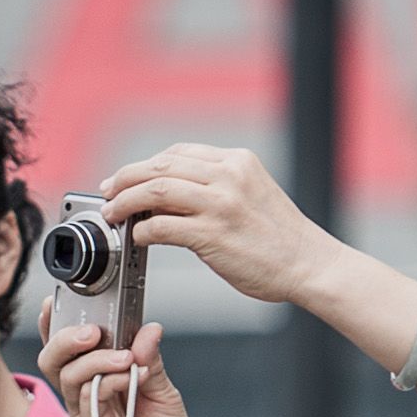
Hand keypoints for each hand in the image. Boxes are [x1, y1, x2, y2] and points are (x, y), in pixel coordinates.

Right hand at [39, 313, 202, 416]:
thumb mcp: (164, 389)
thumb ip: (150, 360)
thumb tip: (147, 329)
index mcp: (99, 378)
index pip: (70, 347)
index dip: (58, 323)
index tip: (59, 299)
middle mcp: (86, 395)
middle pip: (54, 358)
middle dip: (67, 336)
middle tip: (94, 330)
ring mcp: (84, 415)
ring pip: (68, 375)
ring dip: (96, 359)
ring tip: (126, 358)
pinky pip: (86, 399)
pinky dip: (109, 381)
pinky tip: (131, 378)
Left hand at [99, 143, 338, 308]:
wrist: (309, 264)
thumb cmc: (280, 239)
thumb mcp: (251, 195)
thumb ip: (215, 188)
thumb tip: (168, 199)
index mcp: (237, 161)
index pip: (178, 152)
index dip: (145, 165)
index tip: (127, 178)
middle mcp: (228, 175)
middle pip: (160, 166)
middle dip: (126, 178)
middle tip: (107, 193)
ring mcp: (220, 204)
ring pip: (155, 190)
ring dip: (125, 202)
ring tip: (112, 214)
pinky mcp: (213, 234)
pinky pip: (163, 226)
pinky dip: (142, 231)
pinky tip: (137, 238)